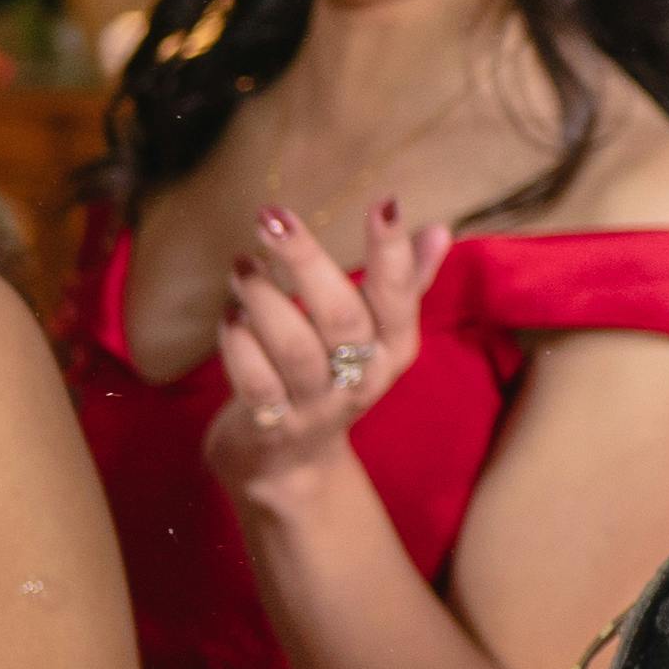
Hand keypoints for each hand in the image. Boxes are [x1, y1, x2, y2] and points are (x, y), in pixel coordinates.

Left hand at [206, 193, 444, 511]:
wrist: (289, 465)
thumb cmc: (331, 380)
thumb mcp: (374, 337)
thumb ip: (405, 284)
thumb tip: (439, 230)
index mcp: (394, 349)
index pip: (399, 295)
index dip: (392, 251)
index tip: (383, 202)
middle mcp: (363, 379)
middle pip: (340, 315)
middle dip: (305, 260)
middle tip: (271, 218)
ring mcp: (317, 406)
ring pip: (294, 347)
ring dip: (262, 298)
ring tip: (240, 265)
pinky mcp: (271, 426)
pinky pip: (254, 380)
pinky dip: (238, 343)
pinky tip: (228, 316)